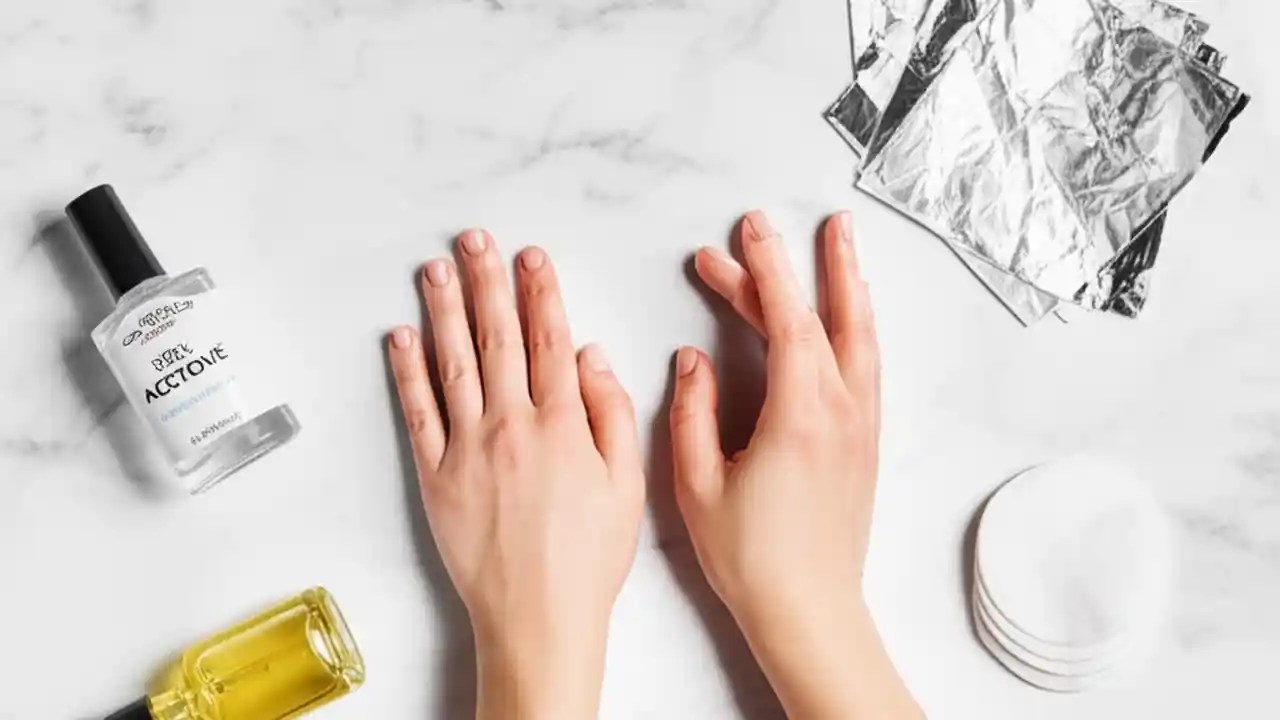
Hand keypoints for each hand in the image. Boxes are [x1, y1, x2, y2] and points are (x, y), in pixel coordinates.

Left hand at [388, 230, 644, 719]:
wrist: (537, 616)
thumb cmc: (588, 558)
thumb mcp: (628, 485)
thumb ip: (611, 415)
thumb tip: (592, 357)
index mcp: (563, 424)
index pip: (549, 340)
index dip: (540, 292)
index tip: (532, 257)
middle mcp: (512, 425)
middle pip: (498, 338)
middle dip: (488, 282)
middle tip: (476, 240)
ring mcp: (468, 448)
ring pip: (454, 363)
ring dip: (445, 310)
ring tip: (436, 269)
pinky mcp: (435, 476)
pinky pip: (418, 412)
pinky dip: (409, 371)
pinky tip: (403, 336)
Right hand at [671, 211, 919, 718]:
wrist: (809, 610)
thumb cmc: (751, 557)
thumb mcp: (699, 483)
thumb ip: (692, 412)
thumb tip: (693, 359)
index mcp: (801, 413)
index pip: (786, 318)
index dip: (764, 269)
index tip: (746, 232)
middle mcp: (842, 409)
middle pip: (826, 316)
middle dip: (798, 265)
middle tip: (767, 225)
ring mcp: (860, 424)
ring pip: (859, 335)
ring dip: (845, 285)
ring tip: (837, 243)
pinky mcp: (864, 442)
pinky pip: (865, 364)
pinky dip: (854, 326)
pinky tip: (844, 315)